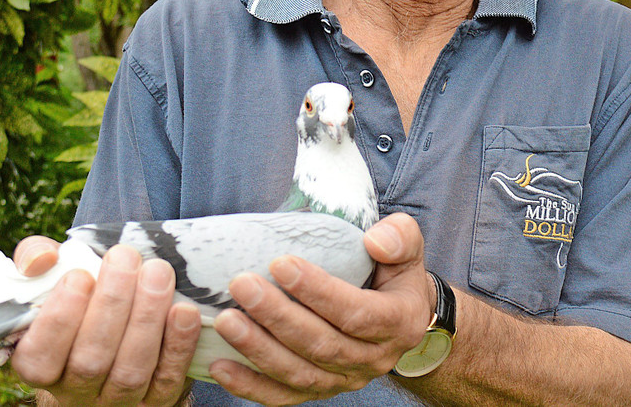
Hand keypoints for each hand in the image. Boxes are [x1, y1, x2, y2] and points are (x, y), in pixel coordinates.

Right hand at [7, 236, 201, 405]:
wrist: (123, 327)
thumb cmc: (81, 298)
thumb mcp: (52, 276)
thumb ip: (35, 260)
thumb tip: (43, 258)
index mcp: (40, 366)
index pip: (40, 356)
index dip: (59, 318)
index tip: (80, 275)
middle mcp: (75, 392)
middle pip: (90, 361)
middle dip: (111, 304)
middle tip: (125, 258)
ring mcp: (117, 401)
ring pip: (130, 372)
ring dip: (146, 318)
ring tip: (157, 272)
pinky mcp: (157, 401)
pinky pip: (167, 380)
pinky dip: (177, 345)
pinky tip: (184, 310)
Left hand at [209, 213, 433, 404]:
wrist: (400, 314)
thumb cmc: (395, 274)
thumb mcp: (408, 249)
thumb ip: (400, 238)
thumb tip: (375, 241)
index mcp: (398, 323)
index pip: (356, 313)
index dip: (318, 292)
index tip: (281, 263)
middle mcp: (374, 359)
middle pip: (322, 345)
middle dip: (278, 316)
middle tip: (242, 285)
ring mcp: (345, 380)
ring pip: (299, 373)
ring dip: (259, 349)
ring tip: (226, 321)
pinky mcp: (320, 390)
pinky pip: (283, 396)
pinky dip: (250, 386)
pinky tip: (221, 367)